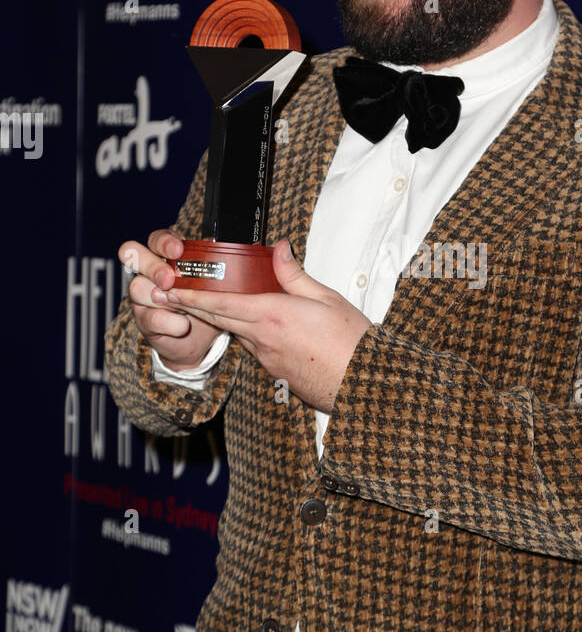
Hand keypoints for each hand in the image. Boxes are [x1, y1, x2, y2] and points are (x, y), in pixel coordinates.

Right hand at [118, 230, 222, 371]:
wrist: (200, 337)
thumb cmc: (207, 301)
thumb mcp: (212, 282)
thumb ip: (212, 265)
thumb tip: (220, 248)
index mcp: (167, 256)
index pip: (157, 238)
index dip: (164, 241)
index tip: (178, 250)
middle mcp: (150, 271)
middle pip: (133, 254)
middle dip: (153, 266)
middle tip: (169, 280)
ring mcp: (143, 295)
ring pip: (137, 287)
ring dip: (161, 298)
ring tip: (182, 308)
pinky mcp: (145, 320)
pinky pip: (150, 318)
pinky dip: (170, 323)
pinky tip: (183, 326)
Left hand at [163, 239, 371, 411]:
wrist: (361, 382)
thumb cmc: (350, 341)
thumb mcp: (326, 298)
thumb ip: (295, 274)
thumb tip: (279, 249)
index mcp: (273, 315)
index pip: (222, 303)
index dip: (193, 296)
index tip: (171, 288)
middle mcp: (262, 339)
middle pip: (219, 319)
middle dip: (193, 306)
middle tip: (170, 294)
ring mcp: (266, 358)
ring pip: (236, 333)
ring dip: (219, 319)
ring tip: (206, 304)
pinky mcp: (274, 371)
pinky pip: (252, 347)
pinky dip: (244, 333)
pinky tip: (250, 325)